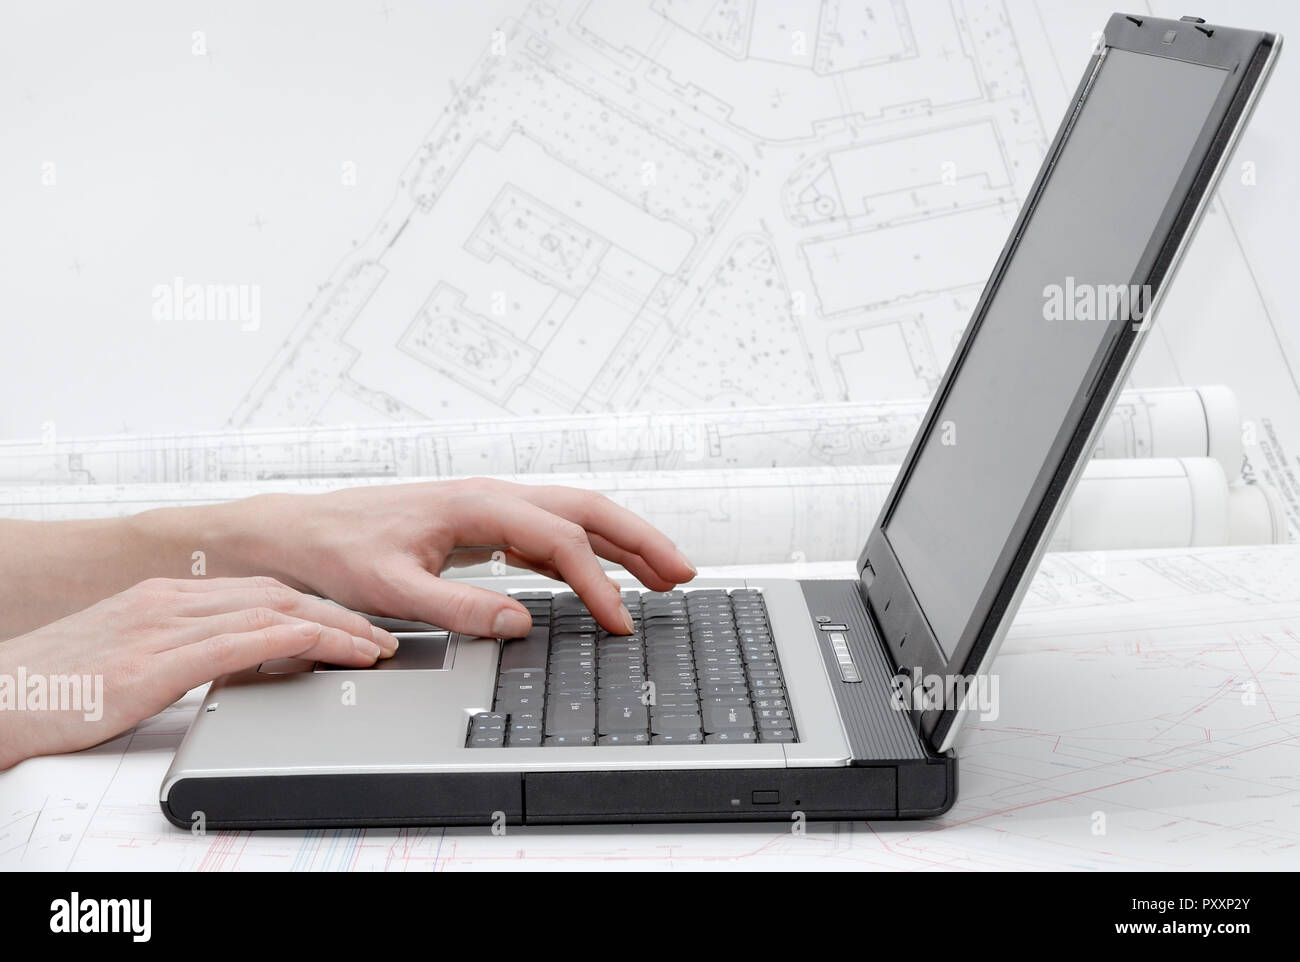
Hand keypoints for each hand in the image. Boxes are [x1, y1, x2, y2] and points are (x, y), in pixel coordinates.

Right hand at [0, 576, 397, 768]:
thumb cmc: (54, 688)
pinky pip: (242, 642)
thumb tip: (232, 662)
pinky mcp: (155, 661)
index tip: (351, 623)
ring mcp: (162, 627)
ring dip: (332, 629)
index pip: (258, 591)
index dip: (313, 606)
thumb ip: (179, 651)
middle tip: (380, 635)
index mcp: (163, 597)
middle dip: (337, 614)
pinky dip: (295, 642)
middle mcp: (168, 602)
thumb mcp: (126, 657)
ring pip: (271, 613)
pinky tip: (327, 651)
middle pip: (276, 596)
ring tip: (372, 649)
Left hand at [248, 479, 696, 637]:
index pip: (559, 540)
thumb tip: (521, 623)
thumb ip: (458, 608)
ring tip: (665, 575)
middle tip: (683, 573)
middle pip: (586, 509)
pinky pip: (550, 533)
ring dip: (622, 542)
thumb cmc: (339, 553)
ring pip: (574, 517)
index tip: (623, 621)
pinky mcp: (484, 525)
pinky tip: (603, 577)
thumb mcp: (390, 589)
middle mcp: (493, 497)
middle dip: (640, 539)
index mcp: (478, 505)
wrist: (300, 532)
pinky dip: (586, 553)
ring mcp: (491, 508)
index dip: (598, 582)